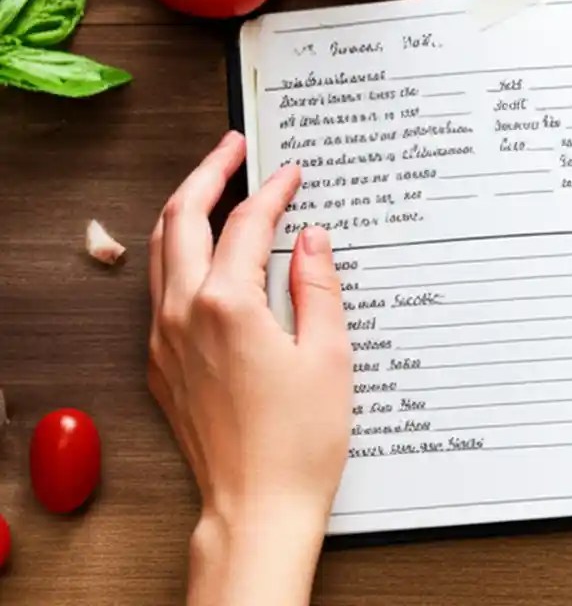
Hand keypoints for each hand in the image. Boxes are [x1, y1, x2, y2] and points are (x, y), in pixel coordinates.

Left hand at [147, 132, 352, 604]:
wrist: (257, 506)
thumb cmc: (299, 442)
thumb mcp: (329, 355)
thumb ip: (318, 285)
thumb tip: (311, 238)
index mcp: (227, 305)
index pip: (246, 224)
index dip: (272, 191)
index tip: (291, 172)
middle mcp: (183, 314)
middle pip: (181, 218)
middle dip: (207, 174)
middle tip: (233, 148)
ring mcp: (164, 340)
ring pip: (160, 250)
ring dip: (185, 209)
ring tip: (214, 186)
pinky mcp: (161, 366)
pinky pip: (160, 290)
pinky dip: (179, 254)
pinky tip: (205, 256)